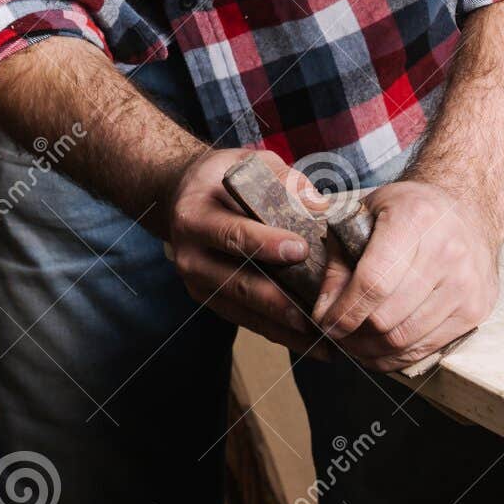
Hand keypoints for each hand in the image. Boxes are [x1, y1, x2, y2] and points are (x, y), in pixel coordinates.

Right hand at [167, 147, 331, 355]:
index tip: (300, 249)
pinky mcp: (210, 301)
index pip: (232, 234)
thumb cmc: (222, 178)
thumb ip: (282, 179)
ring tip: (322, 340)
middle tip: (315, 313)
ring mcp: (198, 284)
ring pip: (244, 310)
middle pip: (237, 283)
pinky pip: (246, 320)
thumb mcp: (246, 163)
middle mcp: (190, 256)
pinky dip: (278, 333)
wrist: (182, 198)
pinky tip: (310, 341)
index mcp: (195, 217)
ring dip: (284, 328)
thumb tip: (319, 204)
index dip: (265, 244)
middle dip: (278, 300)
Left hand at [311, 178, 499, 370]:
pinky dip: (397, 357)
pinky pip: (428, 348)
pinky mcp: (476, 309)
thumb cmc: (409, 209)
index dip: (345, 310)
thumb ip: (340, 260)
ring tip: (352, 344)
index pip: (373, 281)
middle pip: (387, 316)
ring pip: (405, 339)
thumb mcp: (365, 214)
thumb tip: (323, 312)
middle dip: (352, 334)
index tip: (325, 323)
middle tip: (335, 335)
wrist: (468, 208)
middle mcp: (447, 252)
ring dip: (371, 350)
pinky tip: (378, 349)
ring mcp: (466, 284)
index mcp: (415, 219)